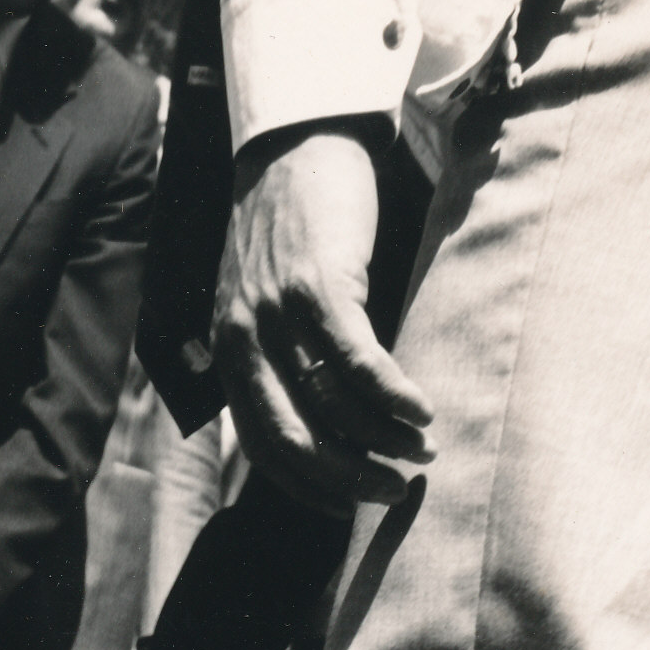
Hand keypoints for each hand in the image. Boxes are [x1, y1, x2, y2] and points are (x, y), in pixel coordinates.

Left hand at [213, 125, 432, 515]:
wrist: (296, 141)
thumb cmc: (292, 227)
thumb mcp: (264, 302)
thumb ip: (280, 358)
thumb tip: (330, 423)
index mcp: (228, 353)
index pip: (264, 447)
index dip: (309, 486)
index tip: (348, 508)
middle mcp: (243, 340)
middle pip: (297, 440)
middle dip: (349, 477)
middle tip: (394, 492)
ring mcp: (277, 314)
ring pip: (332, 405)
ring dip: (383, 437)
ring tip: (421, 448)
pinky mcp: (316, 285)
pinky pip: (357, 361)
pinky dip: (392, 394)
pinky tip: (421, 410)